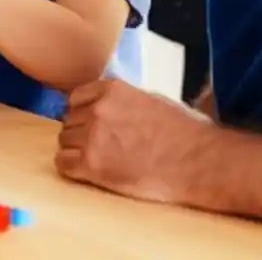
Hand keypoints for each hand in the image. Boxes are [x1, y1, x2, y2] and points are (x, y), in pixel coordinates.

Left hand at [55, 79, 216, 204]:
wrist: (198, 162)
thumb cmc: (185, 133)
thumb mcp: (152, 99)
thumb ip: (124, 100)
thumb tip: (110, 104)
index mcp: (113, 90)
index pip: (76, 97)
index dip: (83, 112)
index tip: (91, 123)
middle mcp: (98, 109)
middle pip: (69, 120)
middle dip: (80, 132)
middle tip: (98, 146)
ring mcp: (93, 137)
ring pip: (64, 141)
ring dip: (76, 150)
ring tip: (96, 160)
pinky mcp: (92, 164)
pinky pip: (63, 163)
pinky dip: (71, 168)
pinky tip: (87, 171)